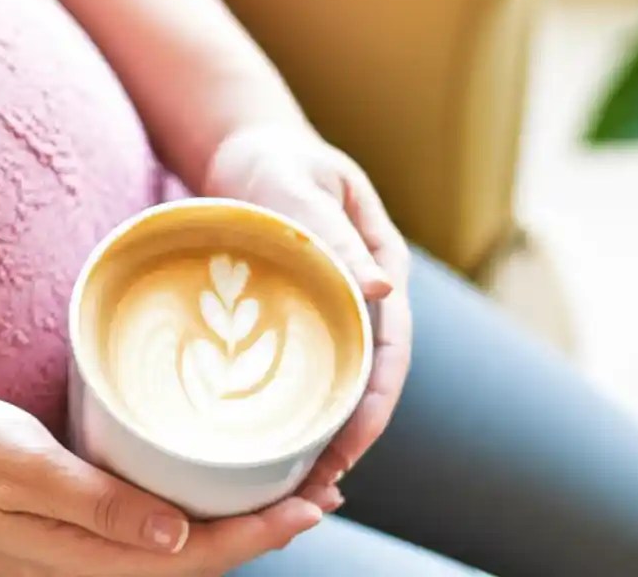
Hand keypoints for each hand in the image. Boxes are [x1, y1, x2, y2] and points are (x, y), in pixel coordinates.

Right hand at [0, 393, 322, 575]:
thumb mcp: (17, 464)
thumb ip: (96, 504)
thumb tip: (176, 537)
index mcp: (76, 556)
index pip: (191, 559)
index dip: (257, 533)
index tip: (313, 500)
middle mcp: (79, 571)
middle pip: (192, 565)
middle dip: (260, 533)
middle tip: (323, 490)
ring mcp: (66, 561)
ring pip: (171, 558)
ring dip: (230, 530)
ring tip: (284, 495)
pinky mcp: (57, 541)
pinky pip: (141, 544)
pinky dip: (188, 523)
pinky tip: (203, 497)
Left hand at [205, 126, 413, 507]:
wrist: (246, 149)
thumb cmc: (275, 158)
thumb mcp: (300, 185)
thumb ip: (334, 231)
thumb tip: (381, 287)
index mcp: (381, 266)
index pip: (390, 348)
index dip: (375, 404)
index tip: (348, 447)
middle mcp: (366, 297)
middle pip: (369, 380)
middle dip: (351, 436)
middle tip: (317, 488)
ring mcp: (334, 310)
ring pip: (339, 383)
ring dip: (324, 432)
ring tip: (295, 483)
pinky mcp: (300, 319)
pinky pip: (304, 372)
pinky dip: (294, 410)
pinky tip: (272, 445)